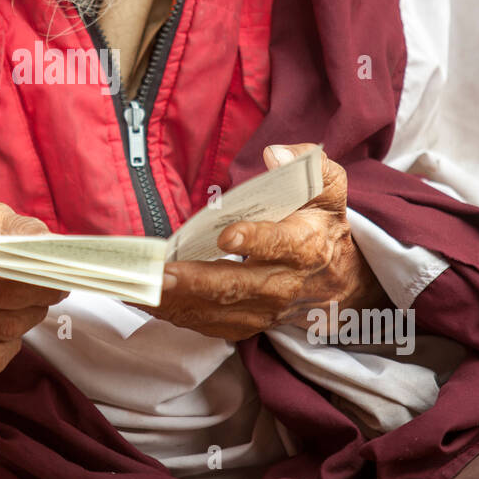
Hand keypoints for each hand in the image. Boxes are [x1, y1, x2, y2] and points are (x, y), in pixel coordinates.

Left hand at [147, 143, 387, 341]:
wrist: (338, 280)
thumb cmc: (321, 225)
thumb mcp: (328, 189)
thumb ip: (309, 165)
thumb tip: (274, 154)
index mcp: (305, 245)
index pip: (280, 244)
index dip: (256, 240)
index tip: (227, 235)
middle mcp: (283, 283)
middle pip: (236, 285)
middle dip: (196, 281)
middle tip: (161, 273)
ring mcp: (263, 309)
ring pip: (215, 310)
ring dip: (175, 301)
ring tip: (141, 288)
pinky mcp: (245, 323)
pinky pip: (206, 323)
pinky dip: (174, 314)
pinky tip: (146, 299)